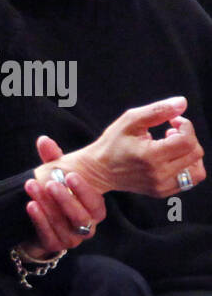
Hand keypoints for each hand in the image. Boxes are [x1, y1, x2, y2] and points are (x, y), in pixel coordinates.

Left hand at [21, 136, 107, 256]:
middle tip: (50, 183)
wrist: (35, 225)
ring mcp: (72, 239)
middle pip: (81, 216)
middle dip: (65, 198)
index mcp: (94, 210)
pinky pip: (48, 235)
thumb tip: (43, 140)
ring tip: (33, 188)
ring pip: (63, 225)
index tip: (70, 176)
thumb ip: (53, 160)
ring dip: (47, 205)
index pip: (96, 203)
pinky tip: (30, 205)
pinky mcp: (55, 246)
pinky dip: (39, 219)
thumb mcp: (54, 177)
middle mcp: (87, 227)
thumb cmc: (52, 197)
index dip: (84, 191)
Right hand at [56, 97, 205, 197]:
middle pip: (195, 153)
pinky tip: (169, 158)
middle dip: (188, 137)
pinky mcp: (161, 192)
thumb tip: (182, 103)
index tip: (173, 121)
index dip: (186, 126)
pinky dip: (185, 167)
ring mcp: (160, 186)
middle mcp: (158, 175)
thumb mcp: (130, 120)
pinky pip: (188, 181)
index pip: (187, 141)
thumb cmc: (112, 143)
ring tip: (173, 147)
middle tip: (170, 132)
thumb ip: (158, 110)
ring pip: (197, 171)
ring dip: (190, 154)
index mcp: (150, 157)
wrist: (98, 170)